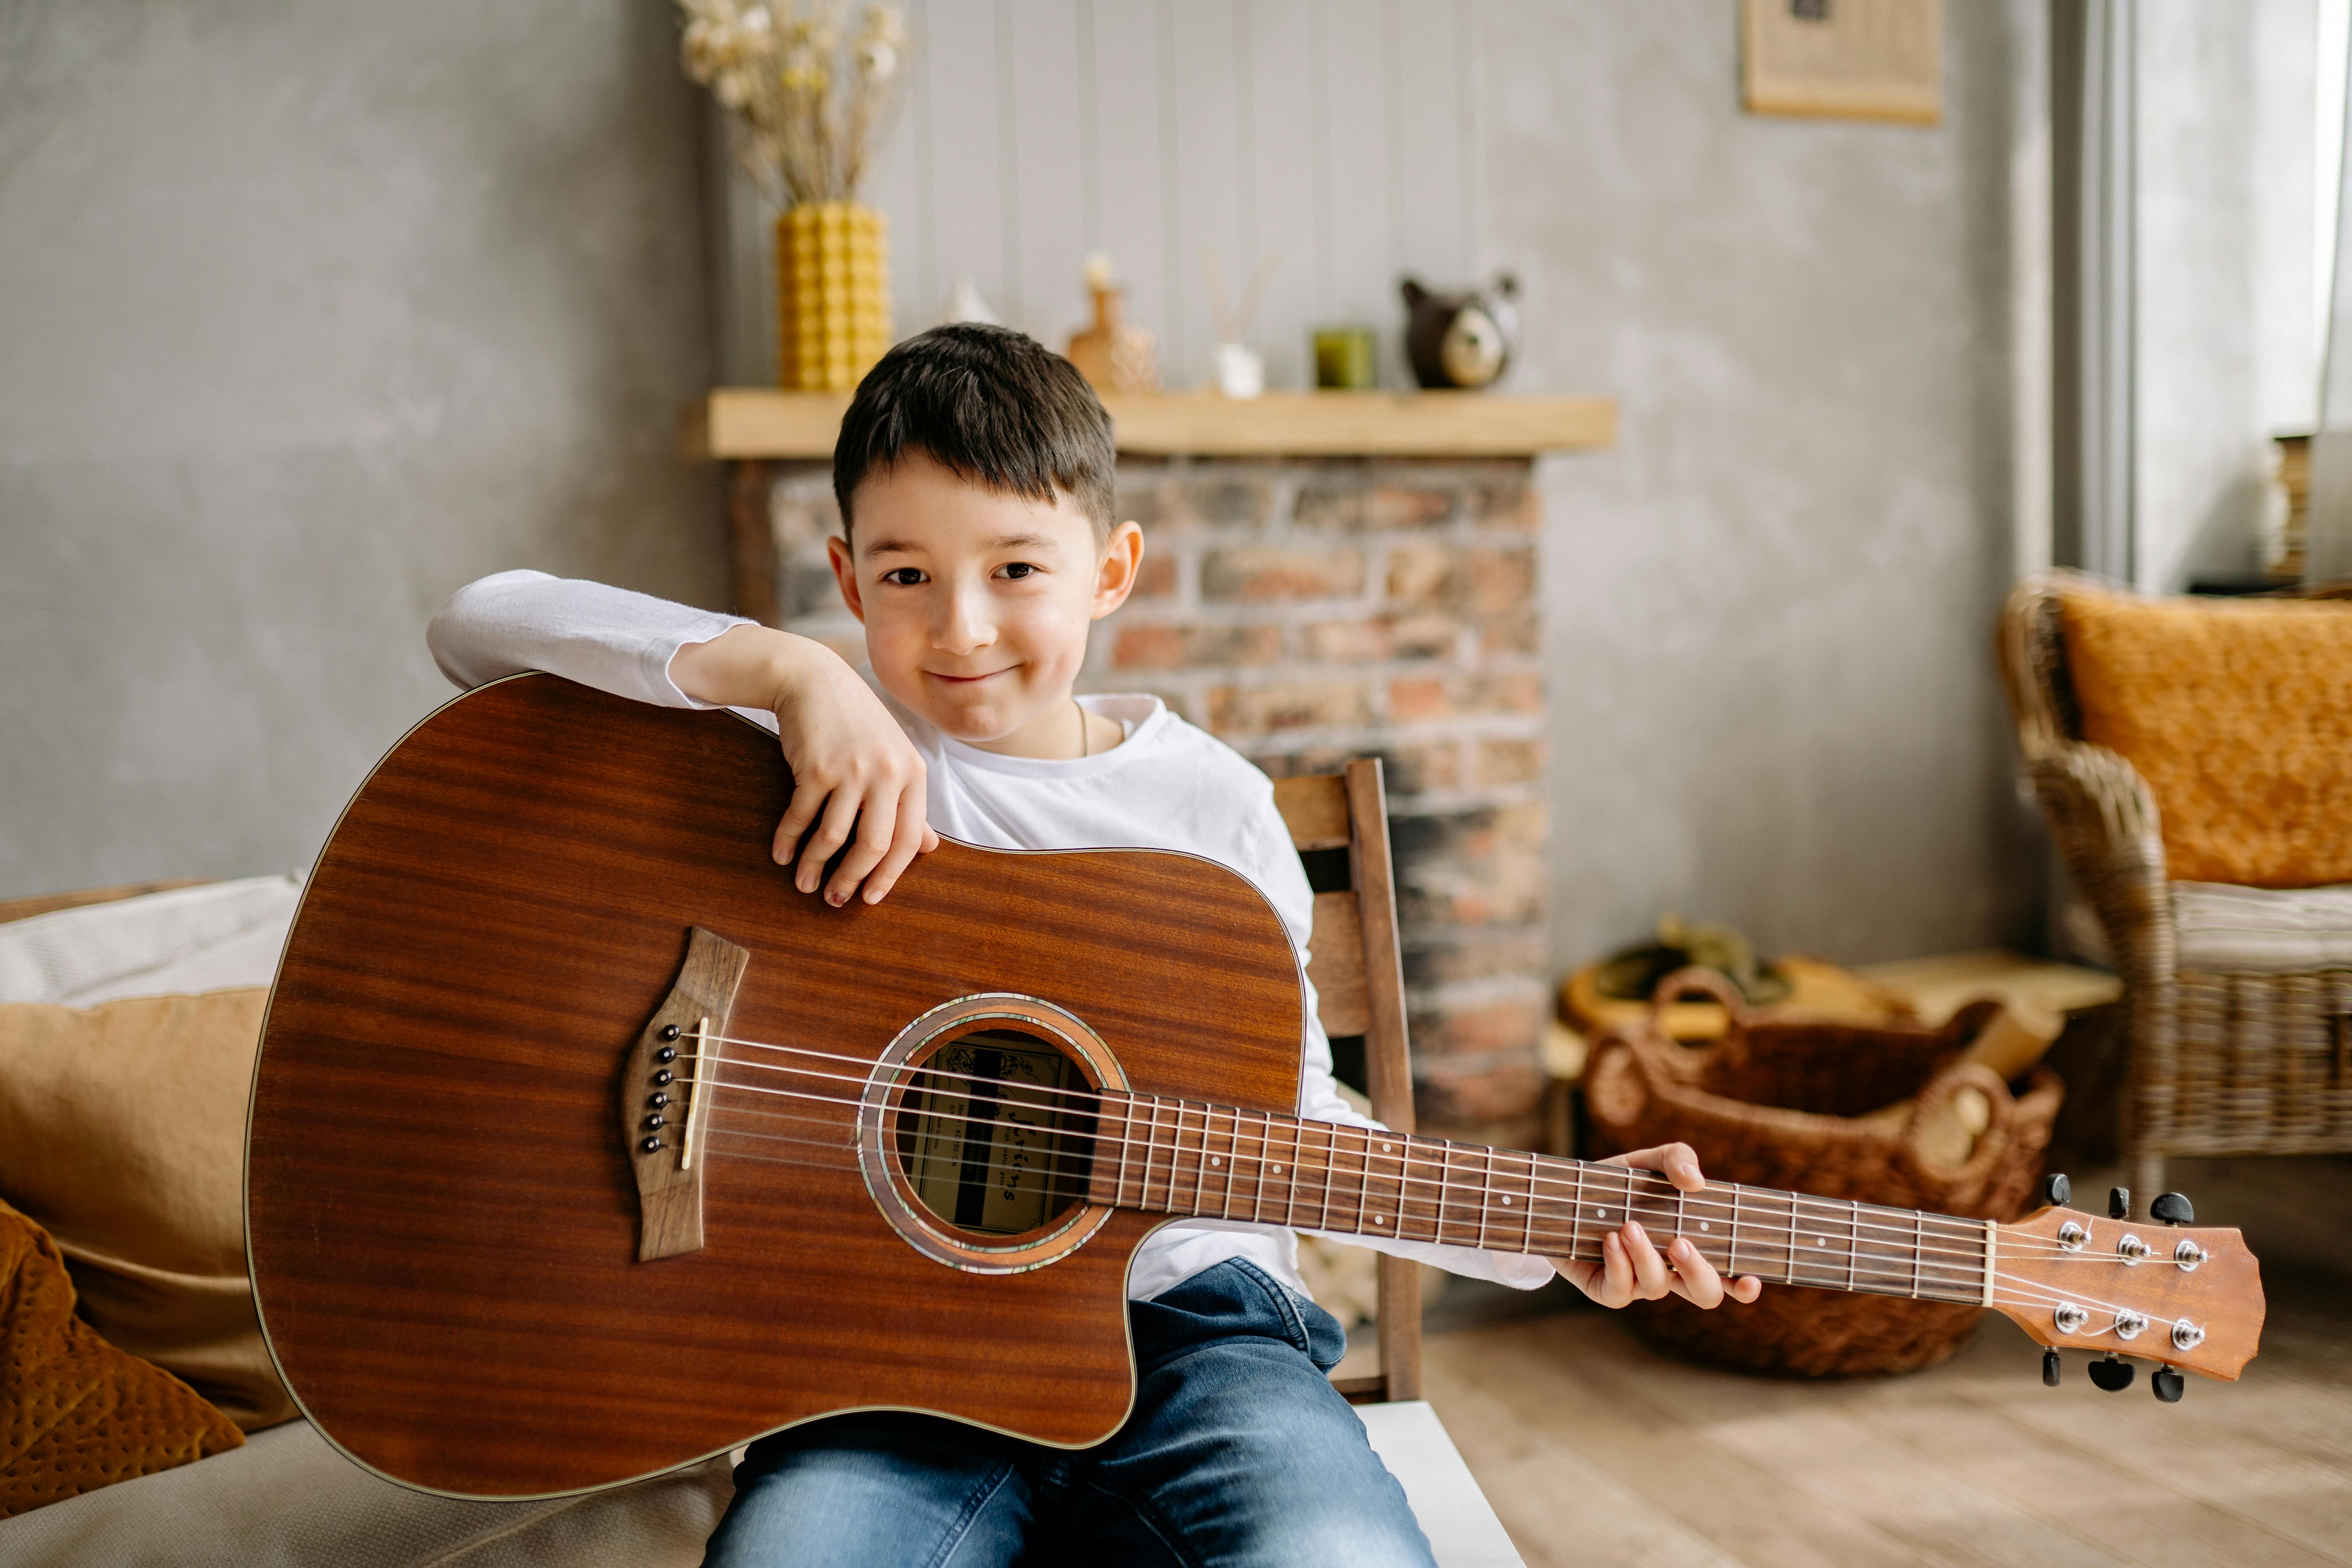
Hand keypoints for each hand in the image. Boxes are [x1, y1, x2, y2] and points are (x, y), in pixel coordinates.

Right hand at [670, 626, 938, 904]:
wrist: (814, 680)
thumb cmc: (856, 724)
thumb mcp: (894, 757)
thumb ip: (910, 802)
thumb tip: (928, 847)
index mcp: (913, 773)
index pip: (908, 840)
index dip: (889, 875)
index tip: (871, 898)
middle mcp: (887, 773)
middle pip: (873, 846)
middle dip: (851, 880)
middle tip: (834, 901)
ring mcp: (852, 770)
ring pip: (833, 837)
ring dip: (814, 867)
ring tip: (804, 883)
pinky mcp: (816, 768)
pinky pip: (801, 818)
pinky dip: (788, 841)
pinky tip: (781, 854)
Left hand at [1548, 1142, 1762, 1309]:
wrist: (1563, 1193)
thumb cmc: (1616, 1182)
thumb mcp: (1647, 1161)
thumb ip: (1677, 1159)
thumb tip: (1696, 1181)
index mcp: (1690, 1246)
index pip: (1728, 1274)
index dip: (1744, 1285)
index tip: (1750, 1279)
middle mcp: (1670, 1270)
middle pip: (1705, 1294)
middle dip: (1698, 1273)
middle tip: (1681, 1244)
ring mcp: (1638, 1283)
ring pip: (1657, 1288)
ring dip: (1647, 1257)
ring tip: (1630, 1226)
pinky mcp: (1606, 1290)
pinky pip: (1620, 1292)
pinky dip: (1619, 1264)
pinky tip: (1611, 1239)